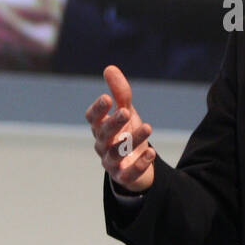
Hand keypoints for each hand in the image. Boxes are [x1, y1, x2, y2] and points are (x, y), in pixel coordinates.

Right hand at [86, 65, 155, 192]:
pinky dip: (140, 164)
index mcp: (100, 128)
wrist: (137, 164)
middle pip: (104, 134)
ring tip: (148, 127)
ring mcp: (112, 162)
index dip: (98, 109)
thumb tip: (110, 68)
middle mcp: (102, 145)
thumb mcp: (126, 111)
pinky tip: (151, 153)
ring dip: (133, 140)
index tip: (107, 98)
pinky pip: (129, 173)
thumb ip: (119, 93)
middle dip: (114, 123)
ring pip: (117, 152)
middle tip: (126, 112)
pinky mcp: (124, 176)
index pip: (92, 118)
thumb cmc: (126, 133)